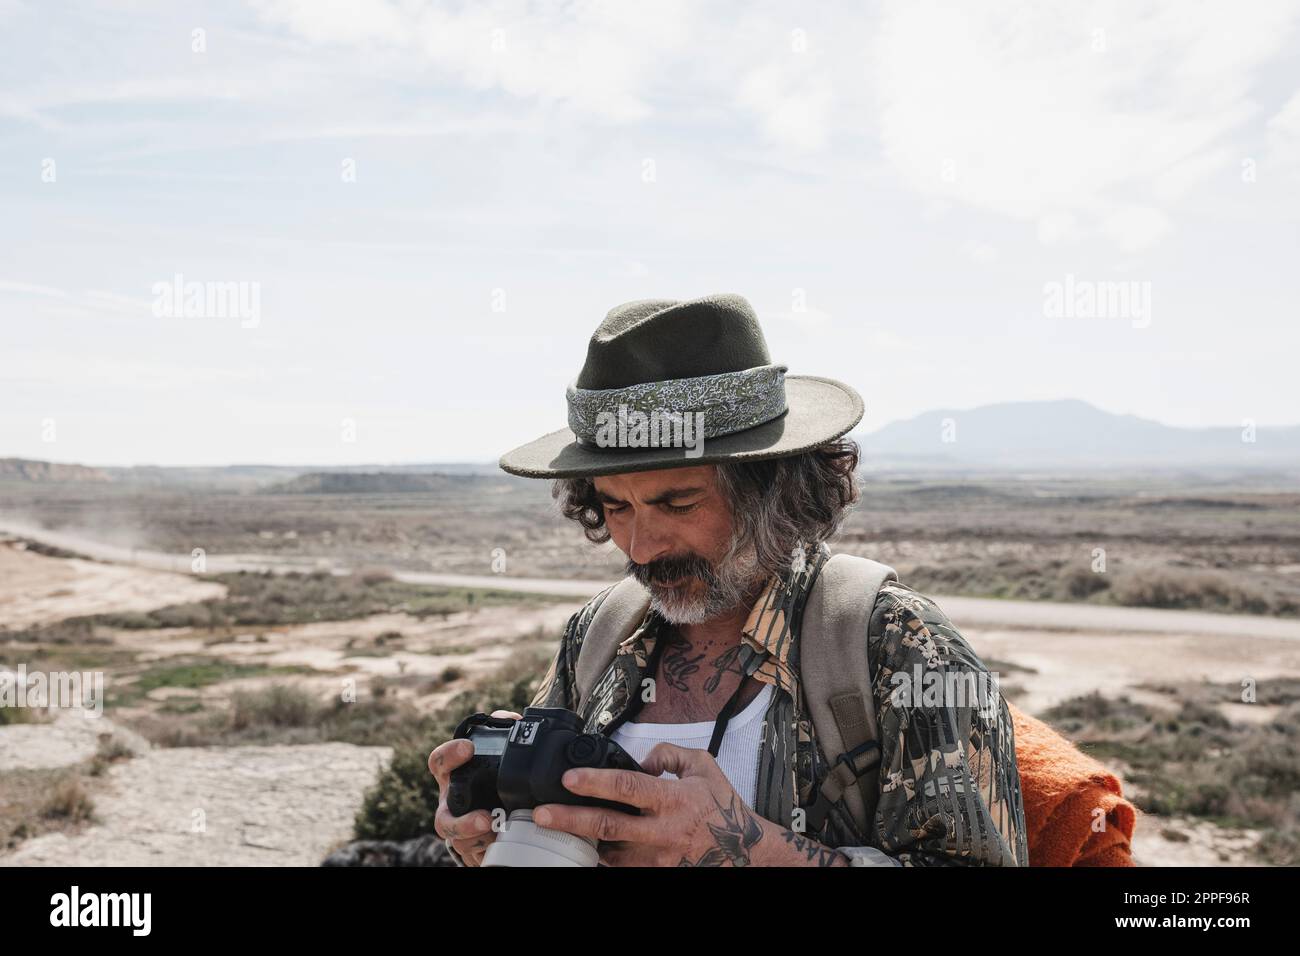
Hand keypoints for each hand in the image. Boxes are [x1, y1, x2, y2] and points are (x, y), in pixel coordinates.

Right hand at [428, 709, 520, 865]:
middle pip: (443, 818)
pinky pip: (473, 855)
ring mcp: (459, 830)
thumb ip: (502, 733)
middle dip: (462, 821)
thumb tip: (513, 720)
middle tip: (486, 818)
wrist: (489, 813)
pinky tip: (501, 844)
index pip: (439, 763)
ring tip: (497, 836)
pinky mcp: (471, 848)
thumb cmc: (489, 780)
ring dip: (478, 843)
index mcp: (453, 777)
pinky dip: (487, 851)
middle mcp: (451, 805)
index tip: (467, 747)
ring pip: (459, 843)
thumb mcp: (494, 757)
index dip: (449, 755)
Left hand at [532, 743, 795, 865]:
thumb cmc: (720, 805)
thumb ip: (668, 754)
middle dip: (570, 820)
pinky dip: (601, 859)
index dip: (595, 782)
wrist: (743, 850)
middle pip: (608, 826)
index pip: (627, 788)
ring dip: (580, 843)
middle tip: (541, 815)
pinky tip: (584, 849)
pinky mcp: (656, 873)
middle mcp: (663, 831)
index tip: (568, 778)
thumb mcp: (702, 766)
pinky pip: (621, 868)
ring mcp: (658, 858)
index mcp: (673, 799)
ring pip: (609, 853)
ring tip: (554, 832)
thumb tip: (640, 760)